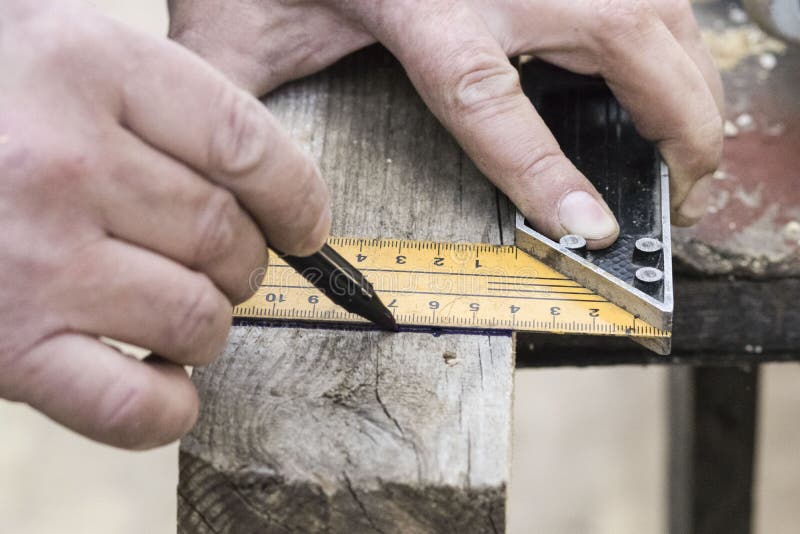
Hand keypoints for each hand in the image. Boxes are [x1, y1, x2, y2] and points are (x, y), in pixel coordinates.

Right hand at [0, 1, 329, 448]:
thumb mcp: (61, 51)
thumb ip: (161, 102)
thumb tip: (269, 182)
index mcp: (88, 68)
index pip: (248, 146)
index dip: (297, 196)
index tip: (304, 224)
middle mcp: (62, 164)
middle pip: (225, 236)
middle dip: (243, 260)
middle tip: (217, 260)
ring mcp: (32, 262)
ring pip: (198, 317)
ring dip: (209, 324)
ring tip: (177, 307)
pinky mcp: (6, 348)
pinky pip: (133, 404)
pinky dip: (170, 405)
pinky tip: (164, 376)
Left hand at [170, 0, 723, 246]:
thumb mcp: (241, 23)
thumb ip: (235, 96)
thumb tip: (231, 178)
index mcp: (426, 10)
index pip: (496, 108)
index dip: (549, 179)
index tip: (594, 231)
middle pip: (629, 50)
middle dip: (677, 128)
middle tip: (683, 190)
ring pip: (660, 12)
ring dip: (686, 80)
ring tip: (687, 141)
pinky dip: (670, 35)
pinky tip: (659, 69)